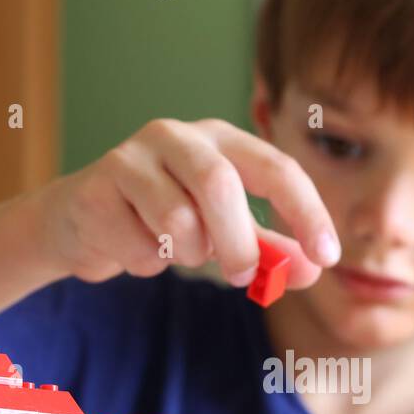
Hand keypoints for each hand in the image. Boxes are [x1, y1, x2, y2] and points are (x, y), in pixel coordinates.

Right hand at [43, 117, 340, 287]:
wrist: (84, 222)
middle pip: (221, 186)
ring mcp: (132, 156)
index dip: (306, 213)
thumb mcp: (225, 233)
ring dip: (185, 254)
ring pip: (177, 221)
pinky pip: (138, 244)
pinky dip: (145, 263)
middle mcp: (177, 136)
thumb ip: (270, 250)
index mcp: (221, 140)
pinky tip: (133, 245)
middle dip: (238, 242)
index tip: (328, 257)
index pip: (276, 168)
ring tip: (174, 249)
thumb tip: (313, 270)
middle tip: (243, 276)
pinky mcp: (96, 187)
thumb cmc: (166, 220)